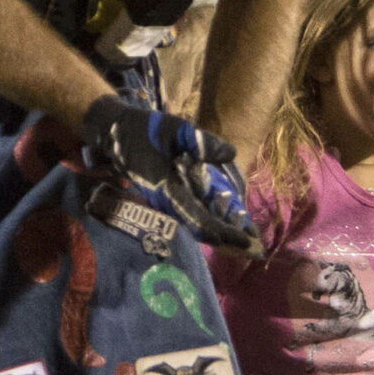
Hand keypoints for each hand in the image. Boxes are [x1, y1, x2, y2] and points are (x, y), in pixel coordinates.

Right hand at [81, 96, 258, 253]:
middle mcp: (167, 202)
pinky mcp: (168, 195)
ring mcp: (167, 201)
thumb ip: (201, 142)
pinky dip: (212, 217)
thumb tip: (230, 154)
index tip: (247, 239)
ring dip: (222, 229)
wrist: (117, 133)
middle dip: (228, 238)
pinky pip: (192, 213)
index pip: (200, 220)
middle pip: (201, 229)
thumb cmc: (146, 130)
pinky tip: (228, 216)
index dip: (224, 232)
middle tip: (256, 245)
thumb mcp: (175, 129)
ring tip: (247, 234)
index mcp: (168, 190)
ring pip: (197, 223)